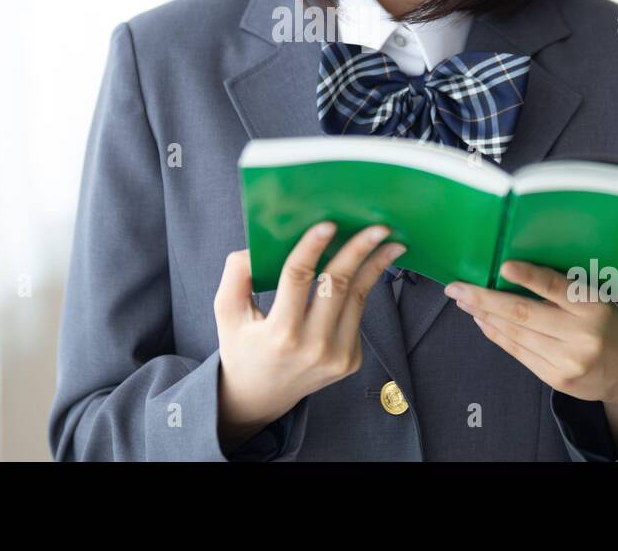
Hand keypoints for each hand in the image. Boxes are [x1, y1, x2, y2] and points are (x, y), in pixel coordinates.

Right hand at [213, 221, 403, 452]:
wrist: (261, 395)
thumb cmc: (242, 345)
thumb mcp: (226, 312)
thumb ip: (236, 275)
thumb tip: (259, 245)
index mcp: (279, 334)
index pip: (298, 279)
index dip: (312, 247)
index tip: (328, 223)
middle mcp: (312, 348)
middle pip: (338, 285)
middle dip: (359, 251)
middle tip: (378, 226)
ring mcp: (336, 357)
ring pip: (358, 298)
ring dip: (376, 266)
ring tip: (390, 241)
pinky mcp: (350, 360)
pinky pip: (358, 314)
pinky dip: (364, 287)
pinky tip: (373, 266)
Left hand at [444, 260, 617, 414]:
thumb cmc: (607, 324)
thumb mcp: (597, 300)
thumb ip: (563, 290)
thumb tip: (511, 272)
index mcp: (595, 307)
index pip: (557, 288)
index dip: (529, 276)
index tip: (503, 265)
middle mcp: (582, 335)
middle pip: (524, 314)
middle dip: (485, 299)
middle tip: (457, 288)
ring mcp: (568, 361)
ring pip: (516, 335)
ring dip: (484, 316)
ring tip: (464, 301)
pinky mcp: (557, 379)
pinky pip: (519, 353)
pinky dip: (497, 335)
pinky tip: (482, 321)